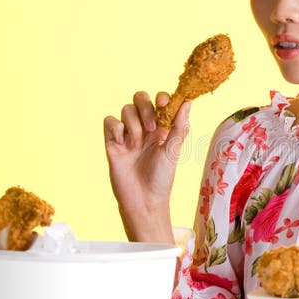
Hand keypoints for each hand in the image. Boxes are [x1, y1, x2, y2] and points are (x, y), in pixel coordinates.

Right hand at [103, 91, 191, 242]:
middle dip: (146, 108)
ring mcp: (127, 134)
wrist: (143, 200)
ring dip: (133, 122)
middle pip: (140, 98)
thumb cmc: (162, 178)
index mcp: (162, 127)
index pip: (160, 101)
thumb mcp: (173, 151)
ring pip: (126, 109)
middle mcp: (144, 127)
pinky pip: (110, 121)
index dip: (162, 97)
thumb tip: (188, 102)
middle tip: (152, 128)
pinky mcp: (112, 142)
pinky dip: (116, 127)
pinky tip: (124, 144)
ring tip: (138, 144)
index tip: (164, 105)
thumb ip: (179, 127)